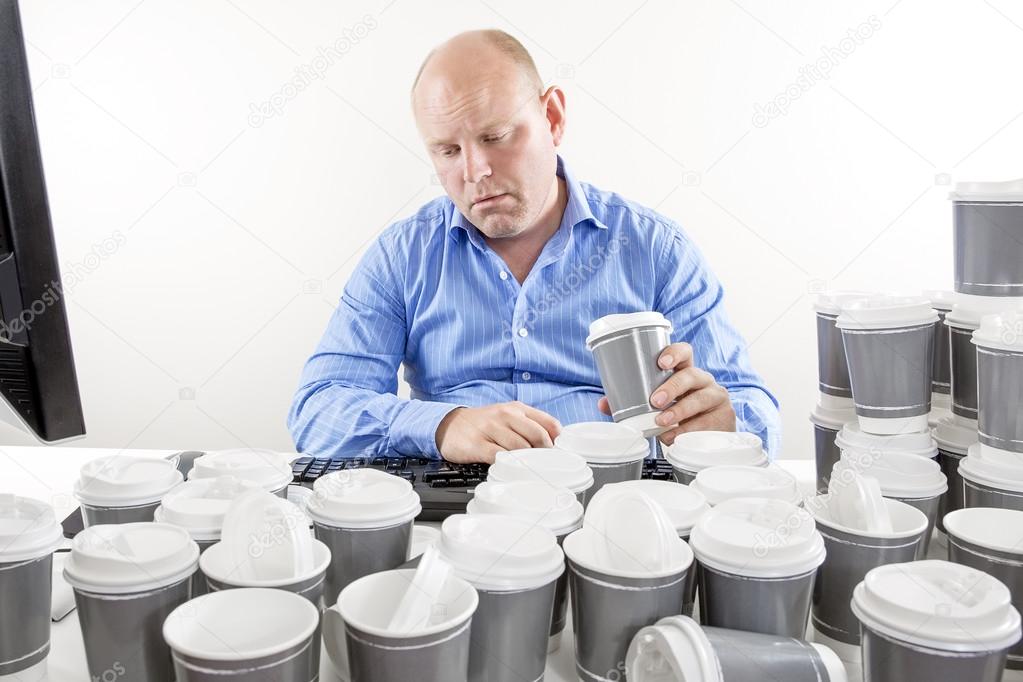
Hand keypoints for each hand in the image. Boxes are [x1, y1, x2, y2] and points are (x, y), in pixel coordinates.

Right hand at [435, 401, 562, 463]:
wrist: (449, 424)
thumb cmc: (483, 423)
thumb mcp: (508, 417)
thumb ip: (530, 426)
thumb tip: (555, 444)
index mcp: (516, 409)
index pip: (548, 423)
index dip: (558, 441)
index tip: (560, 454)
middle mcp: (505, 416)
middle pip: (537, 435)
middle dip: (545, 453)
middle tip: (547, 466)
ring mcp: (490, 429)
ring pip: (520, 448)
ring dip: (529, 461)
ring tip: (532, 471)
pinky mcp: (477, 444)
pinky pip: (499, 457)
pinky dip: (509, 465)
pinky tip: (511, 470)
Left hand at [597, 342, 734, 445]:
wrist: (709, 434)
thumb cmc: (680, 412)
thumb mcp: (659, 404)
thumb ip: (631, 402)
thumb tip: (603, 404)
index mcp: (686, 371)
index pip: (685, 352)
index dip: (674, 353)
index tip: (661, 362)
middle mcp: (704, 380)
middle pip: (691, 375)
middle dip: (672, 387)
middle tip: (655, 401)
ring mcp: (716, 397)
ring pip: (699, 400)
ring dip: (678, 412)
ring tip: (661, 423)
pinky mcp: (724, 417)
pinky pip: (707, 423)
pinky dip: (687, 431)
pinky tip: (674, 437)